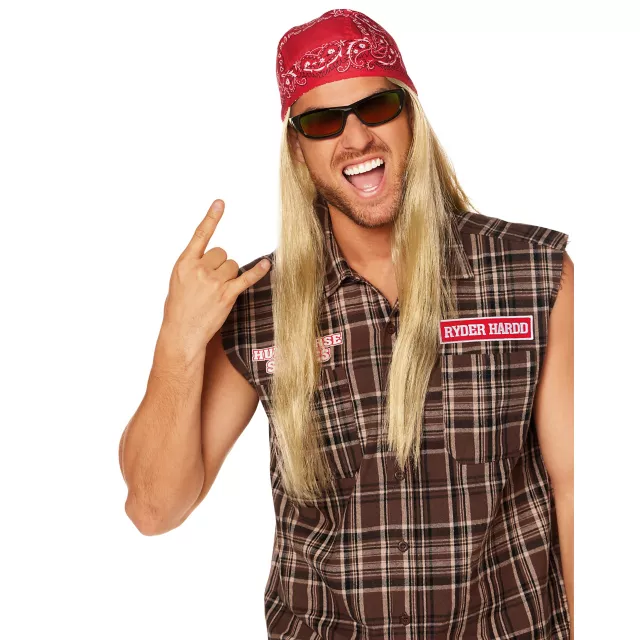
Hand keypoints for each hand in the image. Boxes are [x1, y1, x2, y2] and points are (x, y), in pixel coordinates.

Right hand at [161, 199, 270, 352]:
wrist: (181, 333)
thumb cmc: (178, 309)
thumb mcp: (178, 281)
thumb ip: (193, 266)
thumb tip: (212, 259)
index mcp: (184, 263)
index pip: (200, 235)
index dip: (211, 218)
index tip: (221, 203)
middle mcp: (200, 269)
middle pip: (222, 253)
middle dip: (220, 264)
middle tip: (211, 282)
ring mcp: (214, 282)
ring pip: (232, 265)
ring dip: (229, 275)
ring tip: (217, 291)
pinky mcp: (227, 294)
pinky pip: (246, 278)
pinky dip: (258, 271)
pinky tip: (267, 264)